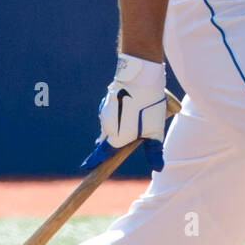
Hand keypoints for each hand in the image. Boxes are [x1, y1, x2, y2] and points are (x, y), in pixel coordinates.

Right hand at [80, 54, 166, 171]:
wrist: (140, 76)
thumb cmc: (149, 106)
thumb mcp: (156, 131)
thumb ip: (154, 151)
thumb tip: (159, 168)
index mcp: (116, 138)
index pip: (102, 154)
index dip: (95, 161)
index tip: (86, 167)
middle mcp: (106, 126)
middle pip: (106, 139)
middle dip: (112, 141)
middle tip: (118, 142)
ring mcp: (105, 111)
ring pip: (108, 124)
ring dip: (116, 125)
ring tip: (129, 123)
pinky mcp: (107, 99)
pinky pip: (109, 111)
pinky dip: (116, 113)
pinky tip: (126, 108)